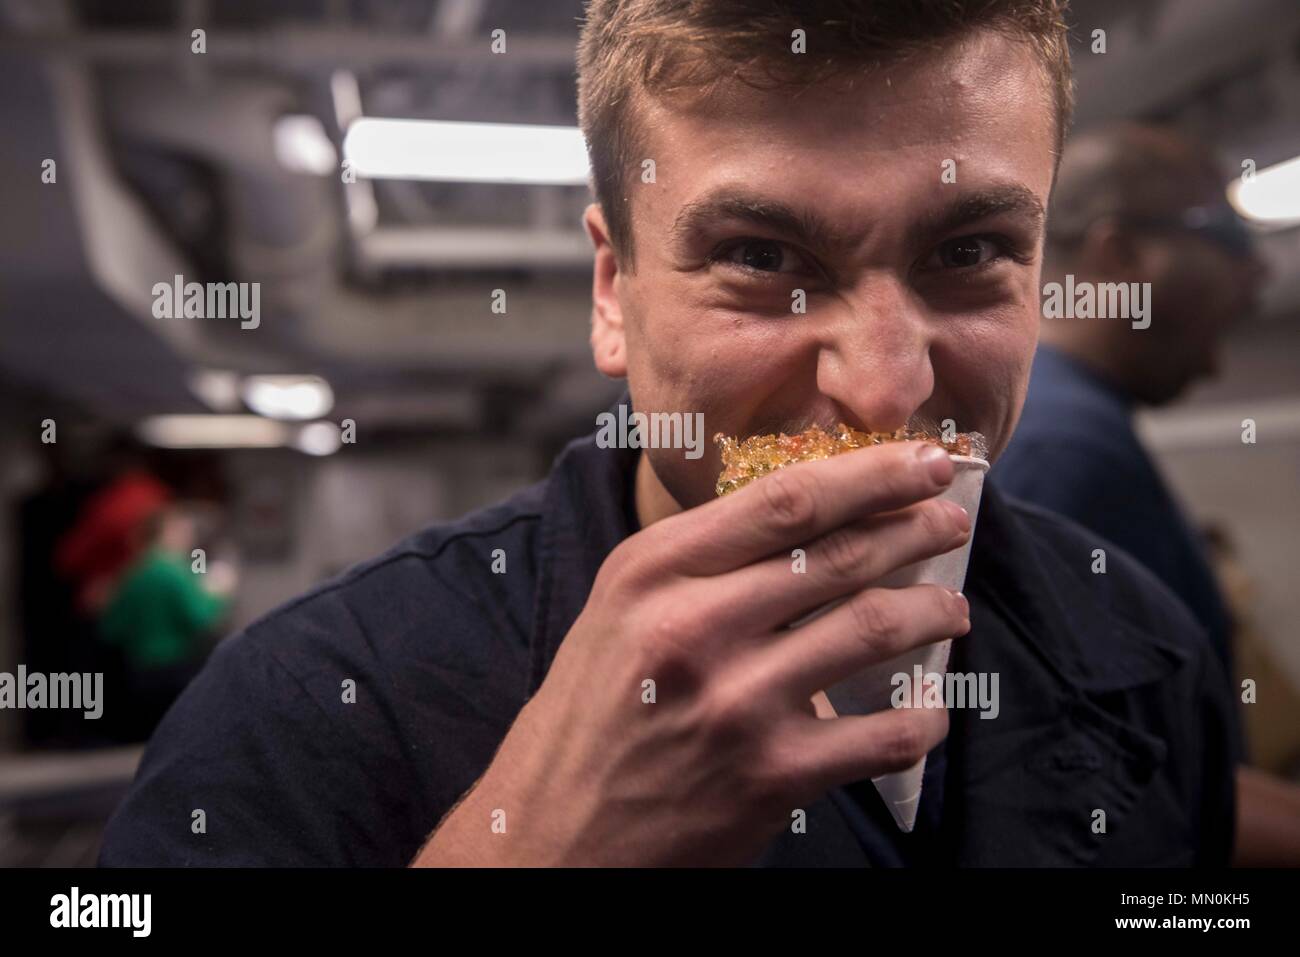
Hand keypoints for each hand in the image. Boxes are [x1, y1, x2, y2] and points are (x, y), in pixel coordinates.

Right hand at [414, 441, 970, 865]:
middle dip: (915, 529)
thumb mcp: (619, 611)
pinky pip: (884, 734)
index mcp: (651, 573)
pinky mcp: (771, 777)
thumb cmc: (591, 715)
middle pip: (838, 556)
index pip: (784, 502)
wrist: (553, 836)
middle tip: (953, 519)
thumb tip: (808, 515)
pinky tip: (931, 702)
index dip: (870, 474)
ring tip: (951, 607)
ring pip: (873, 629)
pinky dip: (926, 715)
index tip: (920, 460)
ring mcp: (737, 705)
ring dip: (933, 610)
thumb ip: (698, 562)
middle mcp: (693, 628)